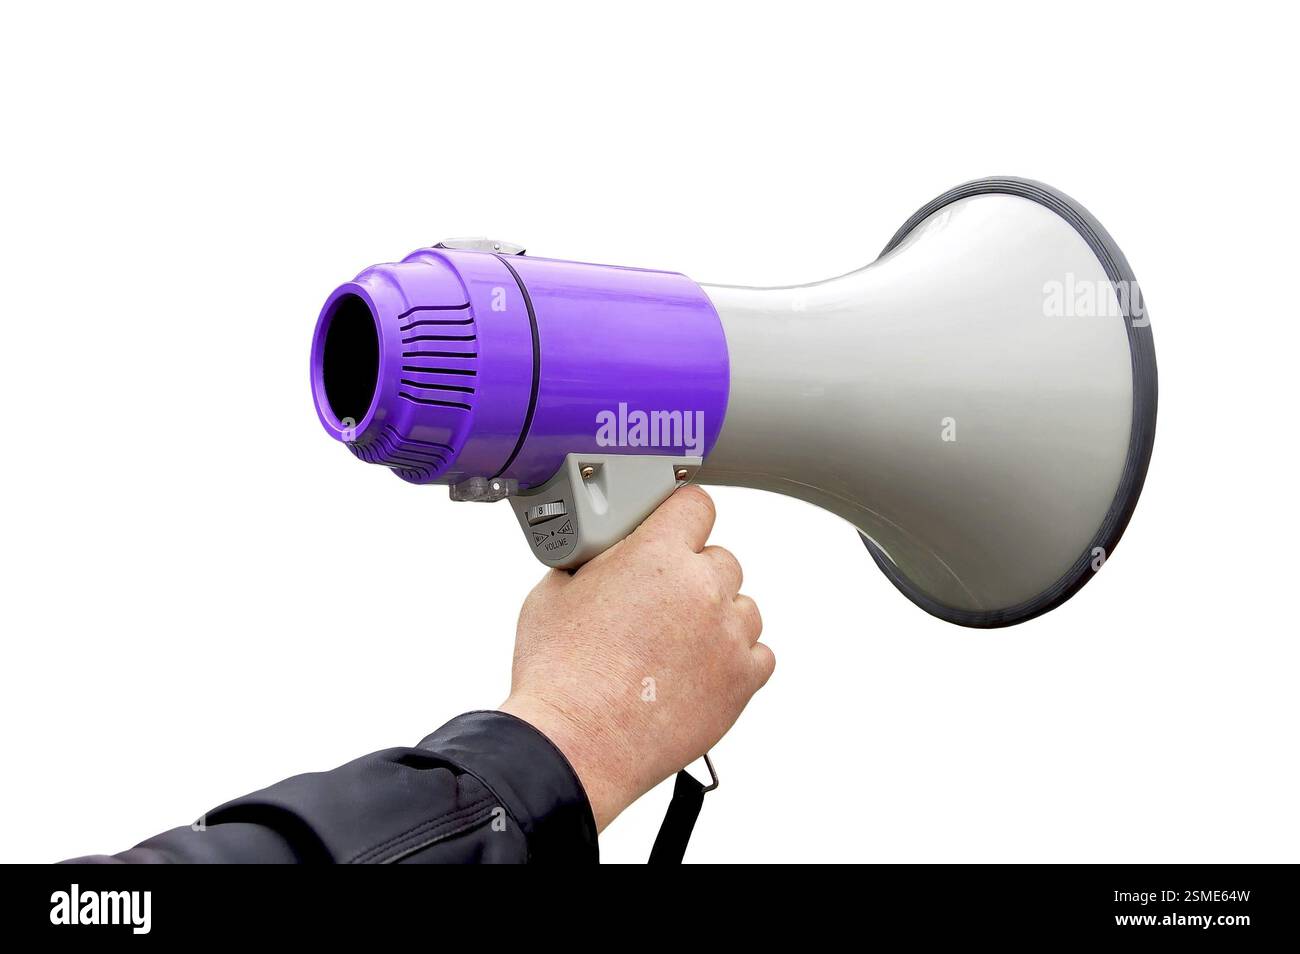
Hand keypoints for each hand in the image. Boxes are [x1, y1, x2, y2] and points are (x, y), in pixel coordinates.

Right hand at [500, 486, 773, 830]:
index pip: (697, 505)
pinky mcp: (742, 680)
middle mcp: (702, 588)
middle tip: (659, 605)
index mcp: (656, 555)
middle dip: (694, 576)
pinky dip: (735, 659)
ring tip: (676, 646)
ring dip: (718, 618)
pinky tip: (700, 671)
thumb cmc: (558, 675)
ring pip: (744, 607)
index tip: (674, 530)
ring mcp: (728, 635)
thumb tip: (600, 560)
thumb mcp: (553, 592)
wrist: (574, 745)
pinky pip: (759, 654)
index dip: (682, 518)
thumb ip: (591, 563)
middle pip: (721, 559)